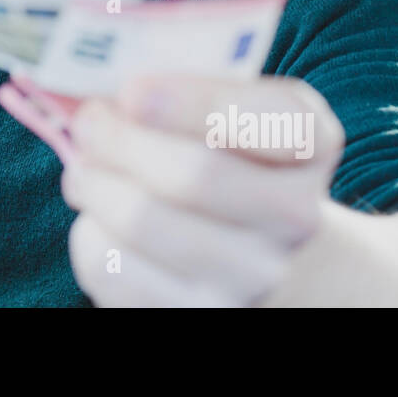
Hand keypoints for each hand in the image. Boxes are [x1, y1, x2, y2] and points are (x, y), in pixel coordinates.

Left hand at [60, 71, 344, 305]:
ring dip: (94, 183)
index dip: (193, 101)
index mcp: (311, 142)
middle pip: (192, 175)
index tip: (132, 90)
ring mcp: (254, 276)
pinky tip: (98, 217)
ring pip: (143, 222)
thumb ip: (183, 86)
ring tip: (85, 168)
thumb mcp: (236, 110)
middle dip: (118, 138)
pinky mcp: (199, 313)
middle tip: (88, 121)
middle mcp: (296, 215)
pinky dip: (89, 233)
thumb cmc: (234, 159)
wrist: (278, 255)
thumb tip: (94, 83)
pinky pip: (113, 269)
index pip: (269, 120)